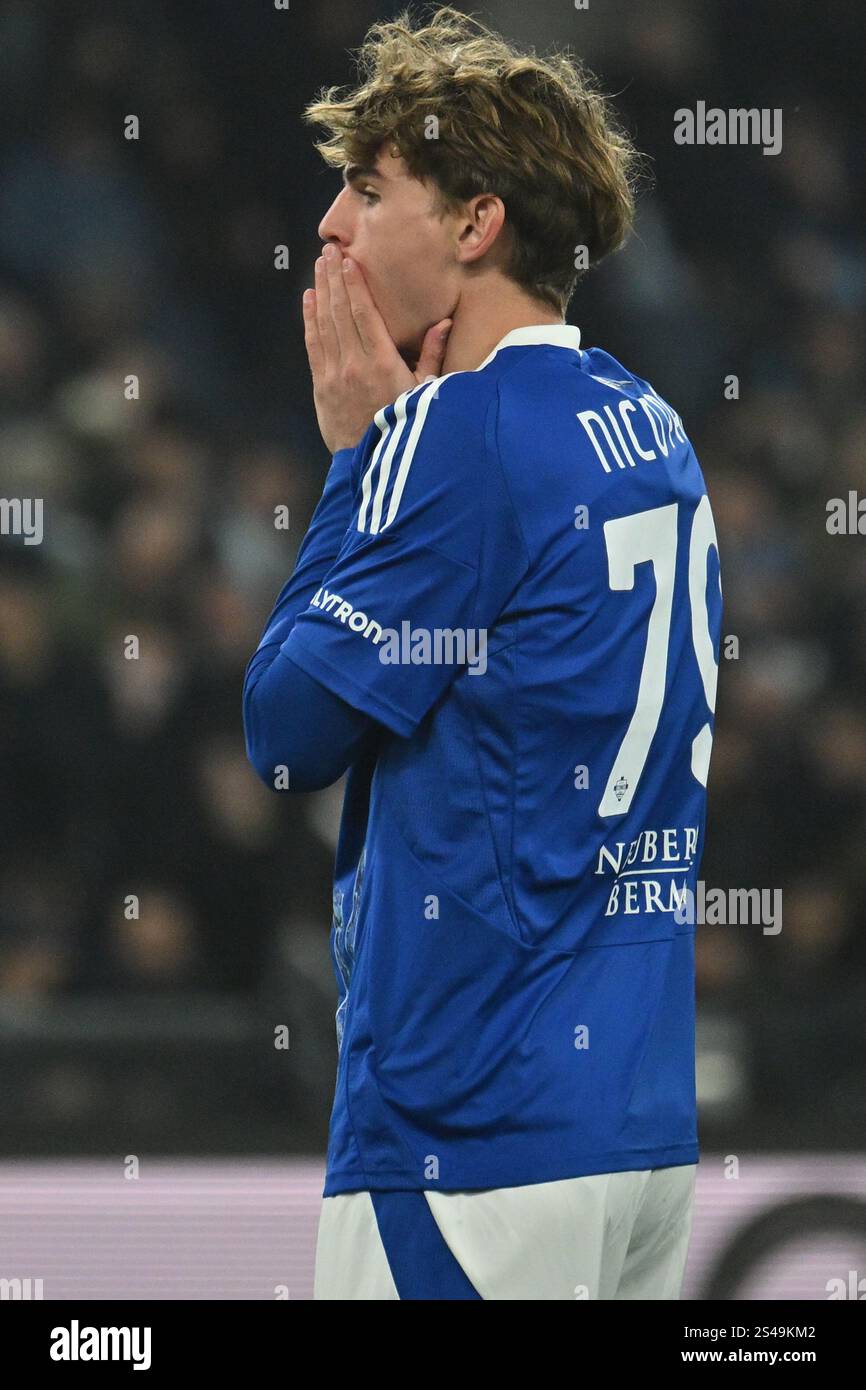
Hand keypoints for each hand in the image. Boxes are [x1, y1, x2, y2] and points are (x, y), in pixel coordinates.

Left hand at [303, 244, 451, 453]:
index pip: (364, 314)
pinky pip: (313, 345)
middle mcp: (355, 364)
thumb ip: (432, 356)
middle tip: (329, 250)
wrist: (370, 460)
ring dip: (321, 291)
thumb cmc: (403, 424)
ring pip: (324, 324)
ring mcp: (334, 374)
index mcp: (383, 363)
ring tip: (319, 265)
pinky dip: (310, 320)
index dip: (354, 285)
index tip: (348, 260)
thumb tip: (444, 323)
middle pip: (341, 312)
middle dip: (334, 279)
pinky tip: (309, 299)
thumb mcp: (425, 393)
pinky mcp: (321, 386)